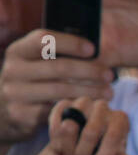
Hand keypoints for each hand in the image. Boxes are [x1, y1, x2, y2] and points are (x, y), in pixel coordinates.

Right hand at [0, 29, 112, 143]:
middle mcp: (13, 70)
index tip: (93, 49)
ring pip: (61, 91)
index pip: (44, 39)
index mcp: (18, 51)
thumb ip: (57, 56)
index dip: (71, 43)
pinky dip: (79, 109)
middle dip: (89, 70)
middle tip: (110, 75)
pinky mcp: (22, 115)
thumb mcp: (36, 65)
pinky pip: (56, 111)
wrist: (4, 113)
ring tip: (109, 93)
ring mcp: (15, 93)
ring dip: (90, 92)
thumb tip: (94, 51)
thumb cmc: (32, 83)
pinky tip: (94, 108)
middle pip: (59, 67)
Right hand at [47, 97, 132, 154]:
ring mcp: (83, 103)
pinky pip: (57, 118)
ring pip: (70, 125)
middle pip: (90, 132)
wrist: (89, 135)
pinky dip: (55, 135)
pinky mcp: (65, 103)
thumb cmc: (105, 145)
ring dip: (67, 146)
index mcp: (120, 119)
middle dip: (83, 153)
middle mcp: (103, 107)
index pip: (113, 137)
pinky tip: (58, 147)